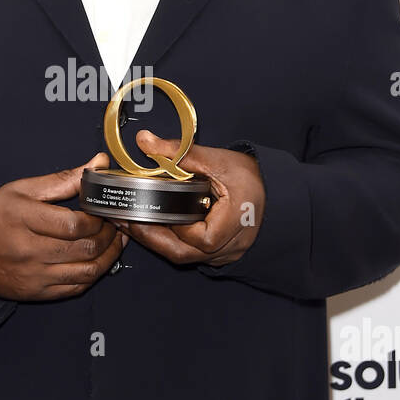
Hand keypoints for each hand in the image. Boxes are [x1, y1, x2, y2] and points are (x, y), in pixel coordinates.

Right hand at [0, 153, 128, 301]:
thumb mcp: (24, 189)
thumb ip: (64, 179)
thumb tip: (98, 164)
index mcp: (24, 220)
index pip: (75, 225)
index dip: (98, 219)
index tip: (104, 211)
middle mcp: (29, 251)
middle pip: (84, 249)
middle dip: (108, 236)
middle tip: (113, 224)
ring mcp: (34, 275)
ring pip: (86, 272)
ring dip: (108, 257)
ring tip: (114, 241)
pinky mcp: (36, 292)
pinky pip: (75, 288)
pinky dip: (93, 275)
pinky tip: (98, 260)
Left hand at [110, 130, 264, 267]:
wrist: (274, 189)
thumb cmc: (252, 177)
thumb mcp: (217, 160)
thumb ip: (180, 152)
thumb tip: (146, 141)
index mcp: (233, 223)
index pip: (198, 237)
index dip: (172, 226)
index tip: (151, 209)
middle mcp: (229, 245)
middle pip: (184, 254)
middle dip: (152, 238)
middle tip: (126, 221)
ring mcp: (224, 253)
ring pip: (185, 257)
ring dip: (158, 242)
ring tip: (134, 224)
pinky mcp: (218, 252)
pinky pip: (190, 254)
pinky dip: (170, 242)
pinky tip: (154, 228)